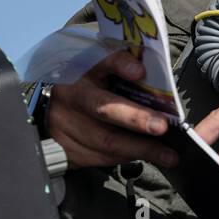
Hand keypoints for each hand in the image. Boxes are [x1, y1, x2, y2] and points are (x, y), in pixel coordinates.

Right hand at [46, 50, 178, 170]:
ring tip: (167, 155)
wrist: (50, 109)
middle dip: (136, 119)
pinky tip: (142, 156)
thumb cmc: (88, 85)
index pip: (102, 60)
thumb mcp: (102, 69)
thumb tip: (154, 78)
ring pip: (104, 141)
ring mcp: (63, 123)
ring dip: (139, 149)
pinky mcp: (63, 147)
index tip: (139, 71)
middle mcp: (71, 95)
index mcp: (83, 68)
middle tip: (162, 127)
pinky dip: (124, 157)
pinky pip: (97, 158)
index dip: (120, 64)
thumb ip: (125, 69)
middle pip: (104, 108)